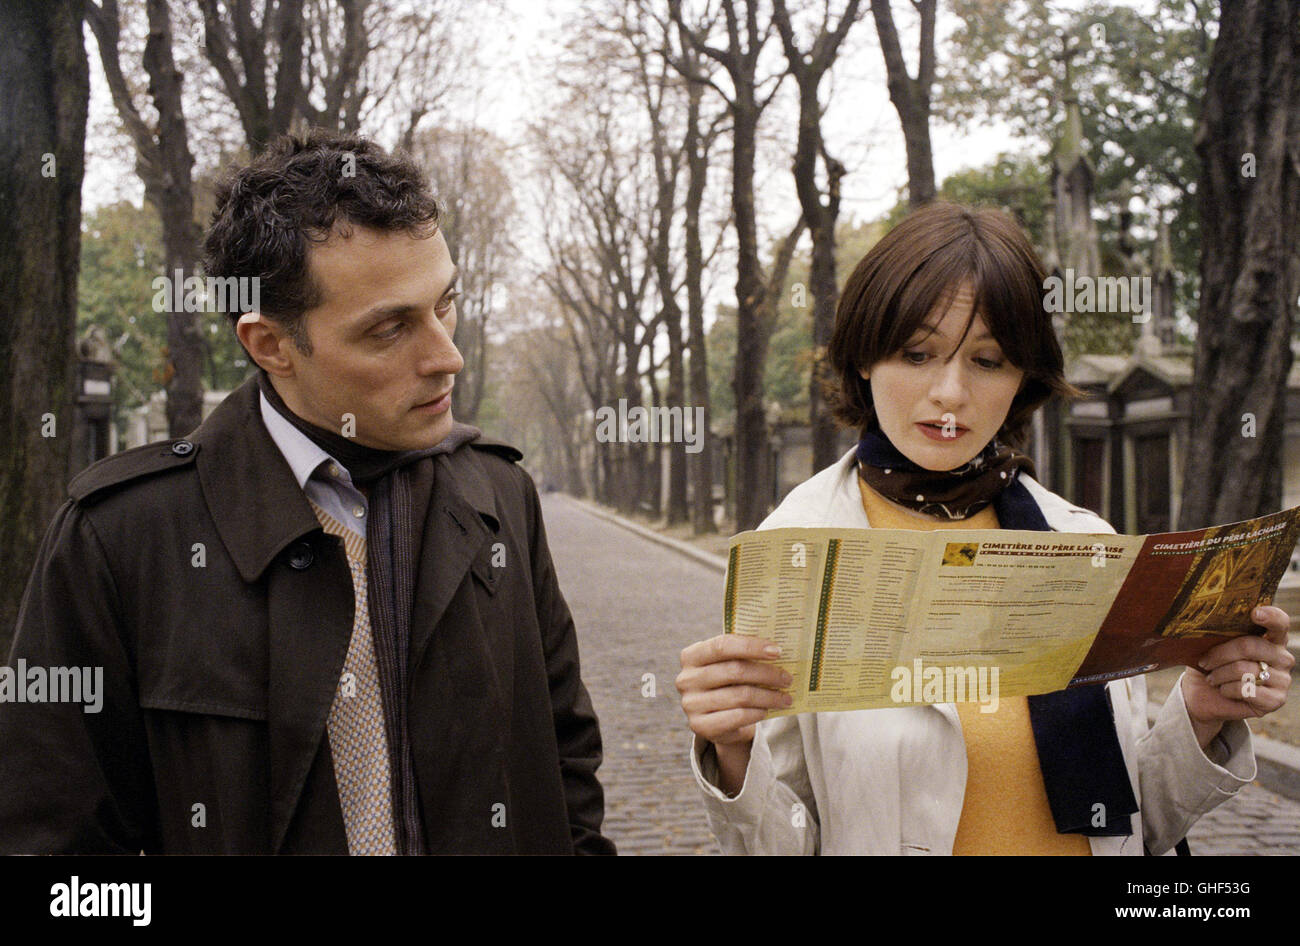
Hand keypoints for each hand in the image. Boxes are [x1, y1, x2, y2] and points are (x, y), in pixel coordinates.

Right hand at [677, 634, 792, 746]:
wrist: (717, 718)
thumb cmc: (728, 683)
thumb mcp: (730, 664)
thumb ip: (745, 654)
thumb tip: (777, 649)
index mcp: (692, 655)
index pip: (722, 645)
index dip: (751, 646)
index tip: (777, 651)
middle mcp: (686, 679)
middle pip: (734, 671)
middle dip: (766, 674)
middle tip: (787, 678)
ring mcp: (690, 704)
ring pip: (740, 696)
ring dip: (769, 697)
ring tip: (786, 698)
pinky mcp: (700, 726)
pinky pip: (737, 717)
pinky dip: (757, 712)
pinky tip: (768, 710)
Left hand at [1181, 605, 1293, 748]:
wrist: (1205, 696)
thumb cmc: (1210, 666)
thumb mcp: (1211, 646)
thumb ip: (1218, 634)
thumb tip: (1202, 622)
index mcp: (1271, 638)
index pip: (1279, 623)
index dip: (1270, 616)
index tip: (1255, 613)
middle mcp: (1282, 657)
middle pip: (1249, 646)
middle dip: (1220, 654)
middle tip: (1204, 662)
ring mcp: (1282, 679)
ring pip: (1244, 669)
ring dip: (1220, 674)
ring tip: (1211, 678)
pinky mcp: (1276, 699)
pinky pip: (1246, 689)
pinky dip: (1227, 689)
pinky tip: (1223, 690)